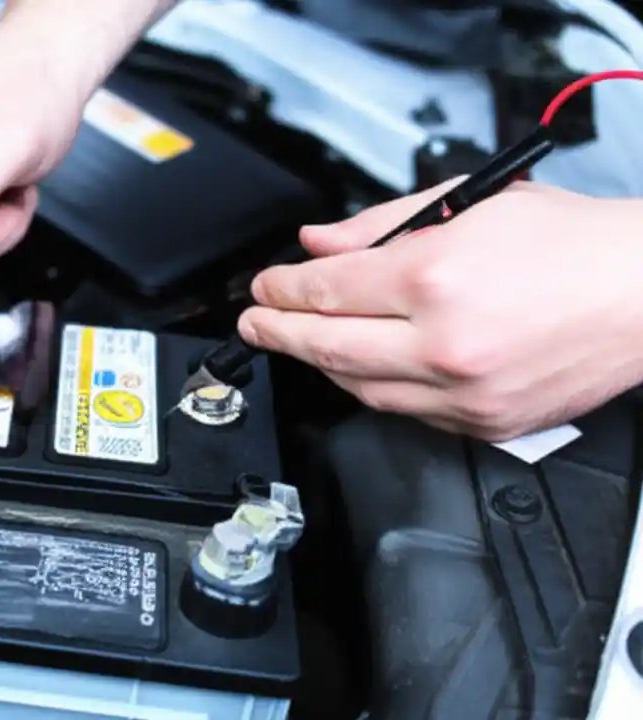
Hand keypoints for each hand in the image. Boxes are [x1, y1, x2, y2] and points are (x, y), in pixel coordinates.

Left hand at [238, 181, 642, 440]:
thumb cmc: (572, 245)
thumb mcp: (470, 204)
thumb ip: (381, 224)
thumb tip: (319, 242)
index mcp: (435, 278)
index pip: (324, 289)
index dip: (280, 289)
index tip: (264, 287)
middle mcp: (444, 342)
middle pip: (326, 345)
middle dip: (276, 332)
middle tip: (255, 324)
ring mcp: (463, 392)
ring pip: (358, 387)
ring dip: (320, 363)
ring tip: (301, 342)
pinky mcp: (484, 424)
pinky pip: (405, 412)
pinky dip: (373, 388)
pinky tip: (359, 367)